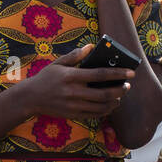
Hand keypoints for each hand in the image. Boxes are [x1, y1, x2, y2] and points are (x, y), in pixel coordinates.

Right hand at [19, 44, 134, 121]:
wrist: (31, 98)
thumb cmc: (46, 78)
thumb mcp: (57, 63)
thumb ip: (75, 56)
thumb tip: (91, 47)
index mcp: (71, 77)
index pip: (99, 75)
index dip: (117, 74)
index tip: (131, 72)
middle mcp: (73, 92)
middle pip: (104, 94)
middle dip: (120, 90)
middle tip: (127, 86)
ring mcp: (74, 106)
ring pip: (101, 107)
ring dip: (115, 102)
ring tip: (120, 95)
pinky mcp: (74, 115)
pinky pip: (95, 115)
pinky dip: (106, 111)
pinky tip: (111, 105)